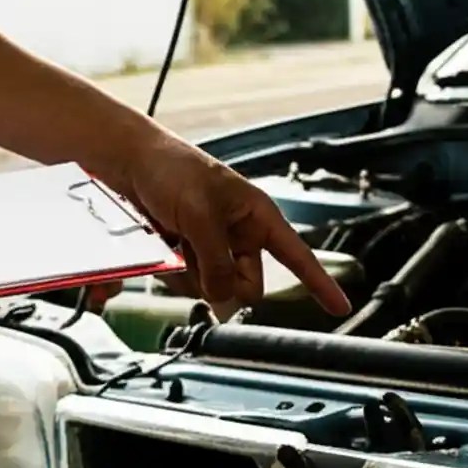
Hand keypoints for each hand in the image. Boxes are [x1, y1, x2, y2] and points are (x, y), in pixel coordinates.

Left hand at [105, 127, 351, 315]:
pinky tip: (159, 247)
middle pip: (246, 285)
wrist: (128, 161)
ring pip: (211, 288)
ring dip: (188, 274)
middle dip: (221, 280)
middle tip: (197, 253)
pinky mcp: (184, 254)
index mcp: (257, 216)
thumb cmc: (171, 168)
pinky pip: (185, 283)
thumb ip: (216, 259)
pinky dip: (170, 272)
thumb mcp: (200, 213)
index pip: (297, 255)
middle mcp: (238, 235)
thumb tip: (225, 296)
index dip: (319, 282)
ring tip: (173, 239)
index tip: (339, 307)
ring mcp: (211, 247)